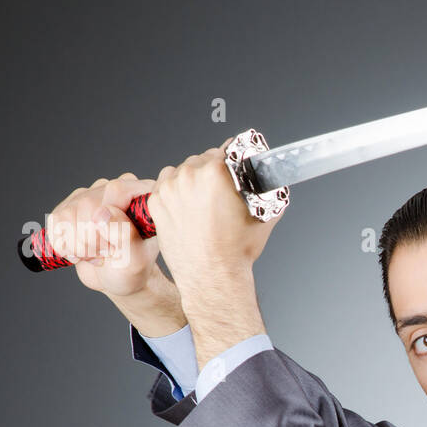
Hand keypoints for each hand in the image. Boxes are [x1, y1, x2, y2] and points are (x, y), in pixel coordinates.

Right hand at [46, 173, 161, 296]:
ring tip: (97, 252)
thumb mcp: (135, 260)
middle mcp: (114, 189)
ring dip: (78, 245)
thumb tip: (103, 213)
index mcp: (140, 194)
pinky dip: (64, 245)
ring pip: (68, 214)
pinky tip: (82, 250)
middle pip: (88, 203)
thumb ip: (124, 235)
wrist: (115, 278)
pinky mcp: (68, 206)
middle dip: (92, 239)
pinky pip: (55, 221)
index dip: (107, 218)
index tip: (113, 245)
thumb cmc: (131, 269)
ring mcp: (89, 194)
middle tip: (107, 253)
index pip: (116, 190)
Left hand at [147, 138, 282, 296]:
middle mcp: (189, 176)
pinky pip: (166, 185)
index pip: (225, 149)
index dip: (233, 159)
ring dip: (192, 181)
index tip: (233, 167)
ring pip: (182, 171)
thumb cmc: (236, 250)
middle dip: (212, 173)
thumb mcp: (264, 213)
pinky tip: (188, 210)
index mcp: (216, 172)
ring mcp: (169, 189)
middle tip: (220, 195)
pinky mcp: (156, 202)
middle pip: (202, 159)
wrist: (212, 276)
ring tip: (203, 204)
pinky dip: (175, 193)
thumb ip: (266, 187)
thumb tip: (269, 177)